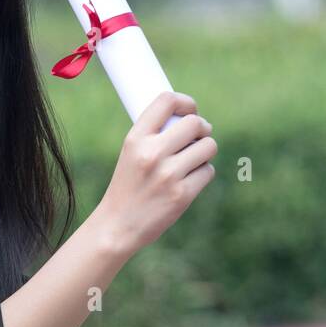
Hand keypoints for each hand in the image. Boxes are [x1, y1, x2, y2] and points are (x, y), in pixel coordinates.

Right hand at [94, 91, 216, 257]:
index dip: (185, 102)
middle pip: (195, 123)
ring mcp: (168, 175)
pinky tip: (188, 181)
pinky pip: (208, 171)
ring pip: (208, 147)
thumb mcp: (130, 153)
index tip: (190, 110)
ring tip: (191, 161)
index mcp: (135, 138)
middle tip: (197, 138)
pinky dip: (203, 174)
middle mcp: (151, 153)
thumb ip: (155, 134)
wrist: (117, 225)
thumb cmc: (128, 185)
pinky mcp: (182, 194)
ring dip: (205, 152)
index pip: (166, 101)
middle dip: (202, 129)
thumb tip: (191, 119)